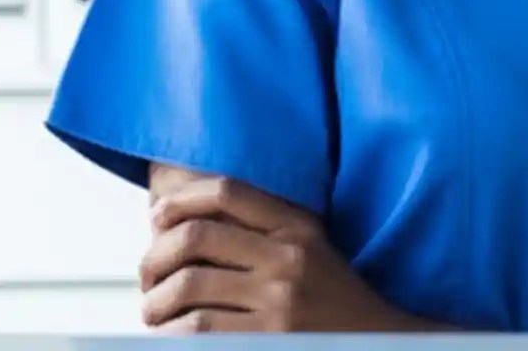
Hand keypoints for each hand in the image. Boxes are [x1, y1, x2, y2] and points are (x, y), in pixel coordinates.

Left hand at [140, 173, 439, 332]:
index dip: (181, 200)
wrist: (379, 341)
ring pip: (189, 288)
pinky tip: (172, 336)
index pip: (228, 192)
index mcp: (298, 228)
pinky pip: (199, 331)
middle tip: (147, 278)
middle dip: (155, 258)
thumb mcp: (310, 250)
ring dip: (156, 303)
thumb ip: (263, 229)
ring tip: (154, 312)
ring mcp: (281, 301)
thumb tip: (180, 220)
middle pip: (196, 238)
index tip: (158, 217)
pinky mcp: (270, 340)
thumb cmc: (334, 301)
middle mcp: (290, 258)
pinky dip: (172, 334)